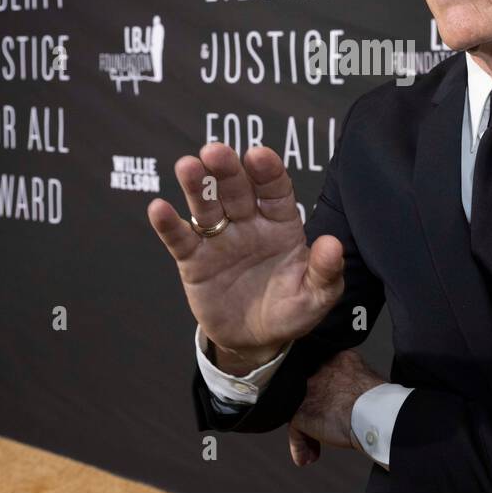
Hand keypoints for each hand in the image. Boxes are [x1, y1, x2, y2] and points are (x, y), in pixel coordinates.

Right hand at [148, 144, 345, 374]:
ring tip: (187, 167)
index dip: (268, 172)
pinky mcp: (194, 260)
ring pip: (206, 207)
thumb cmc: (289, 310)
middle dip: (227, 169)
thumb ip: (325, 271)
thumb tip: (333, 245)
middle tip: (215, 151)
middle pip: (237, 190)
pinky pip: (180, 239)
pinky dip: (168, 224)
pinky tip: (158, 209)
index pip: (275, 191)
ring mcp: (219, 239)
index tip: (259, 155)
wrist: (255, 341)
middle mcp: (248, 223)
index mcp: (280, 224)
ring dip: (196, 186)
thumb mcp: (315, 297)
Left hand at [287, 350, 384, 465]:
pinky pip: (295, 431)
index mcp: (337, 358)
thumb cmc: (381, 401)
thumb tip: (352, 398)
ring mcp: (307, 392)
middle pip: (308, 392)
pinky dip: (300, 446)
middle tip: (324, 427)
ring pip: (300, 411)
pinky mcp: (300, 413)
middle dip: (315, 412)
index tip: (332, 408)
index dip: (325, 394)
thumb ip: (353, 381)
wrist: (375, 413)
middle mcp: (318, 371)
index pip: (322, 374)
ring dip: (307, 432)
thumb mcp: (367, 379)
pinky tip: (308, 457)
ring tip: (314, 448)